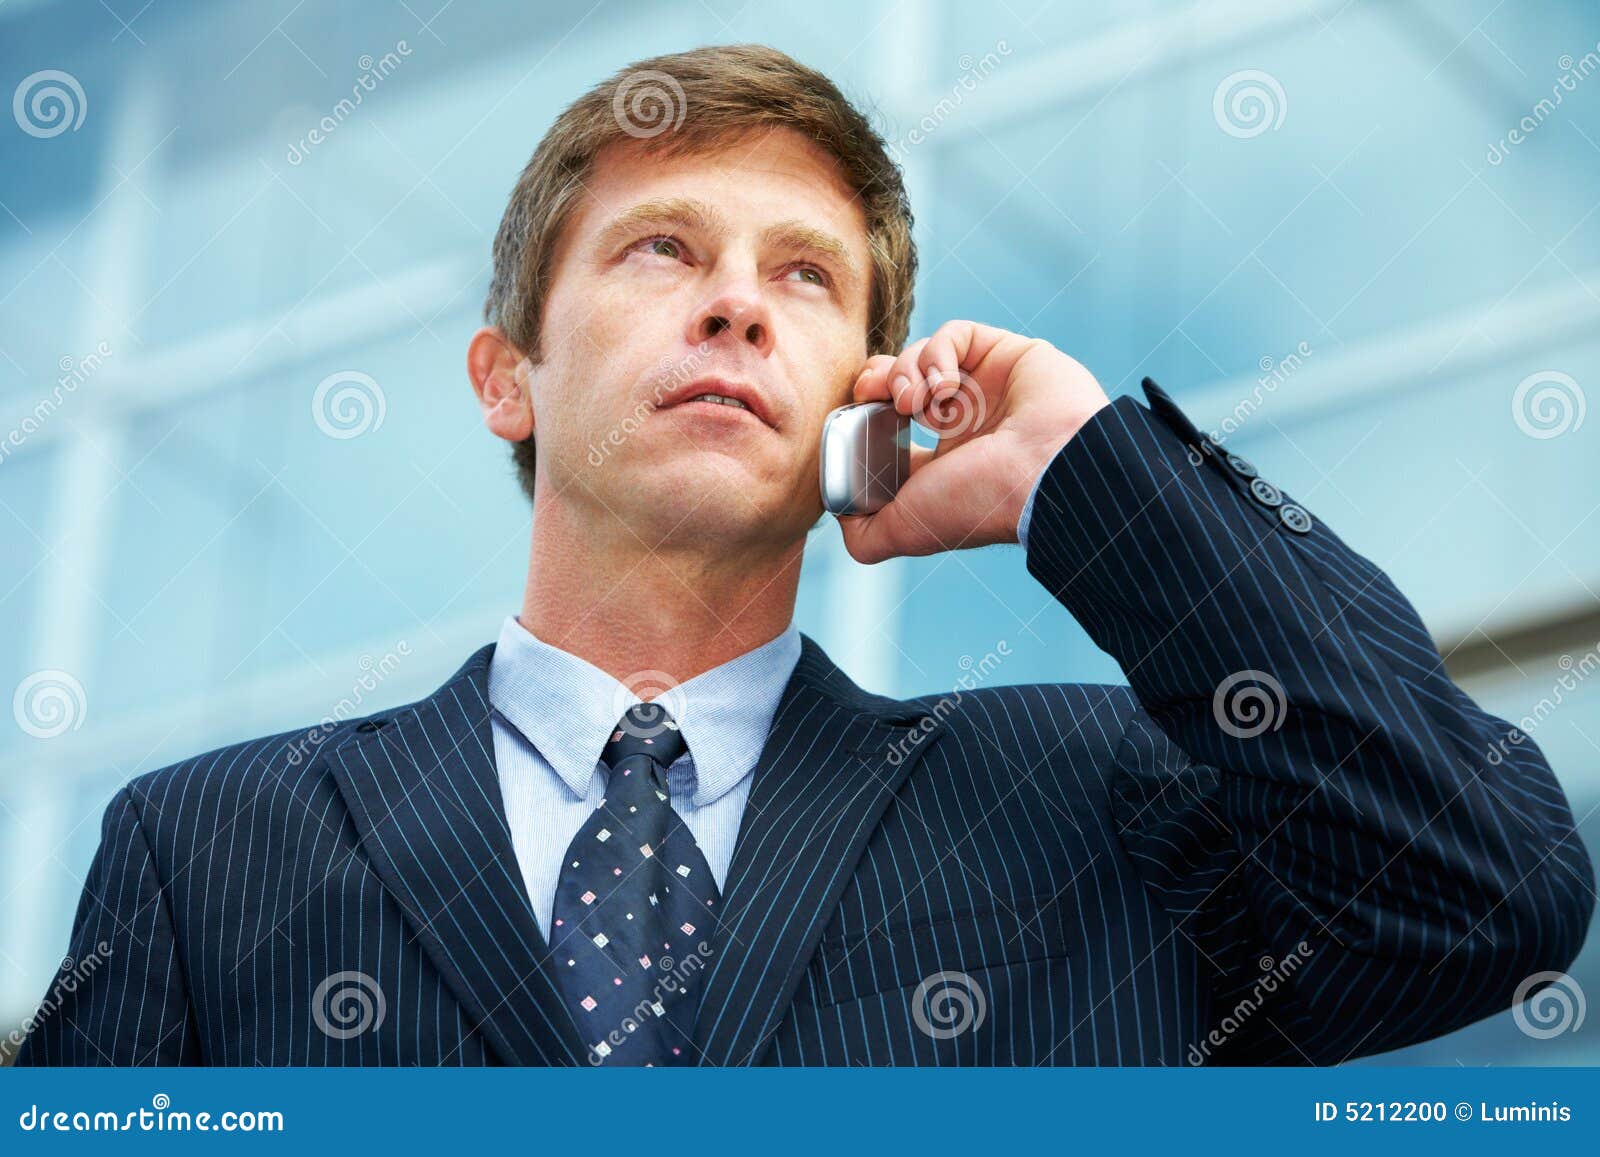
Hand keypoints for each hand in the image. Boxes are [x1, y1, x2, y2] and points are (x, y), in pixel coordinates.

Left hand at [839, 320, 1109, 562]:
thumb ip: (864, 535)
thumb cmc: (979, 504)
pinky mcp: (1006, 352)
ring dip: (905, 372)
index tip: (855, 412)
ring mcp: (988, 385)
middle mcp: (968, 421)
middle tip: (870, 393)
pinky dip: (937, 353)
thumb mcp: (905, 531)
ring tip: (913, 402)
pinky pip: (956, 334)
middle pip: (905, 379)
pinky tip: (944, 385)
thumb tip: (841, 515)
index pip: (895, 423)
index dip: (867, 411)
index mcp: (948, 459)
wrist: (1043, 475)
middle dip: (879, 380)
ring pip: (924, 355)